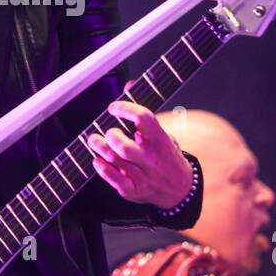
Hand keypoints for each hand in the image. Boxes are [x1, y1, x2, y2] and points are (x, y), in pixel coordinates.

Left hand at [85, 88, 192, 208]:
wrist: (180, 189)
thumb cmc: (167, 157)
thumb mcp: (162, 134)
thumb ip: (143, 112)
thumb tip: (128, 85)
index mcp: (161, 141)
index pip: (144, 118)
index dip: (126, 108)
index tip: (114, 107)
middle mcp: (152, 158)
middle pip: (124, 145)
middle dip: (111, 135)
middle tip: (109, 132)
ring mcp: (143, 175)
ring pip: (116, 160)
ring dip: (101, 148)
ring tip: (94, 140)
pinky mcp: (134, 190)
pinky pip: (116, 180)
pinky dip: (103, 170)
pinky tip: (97, 161)